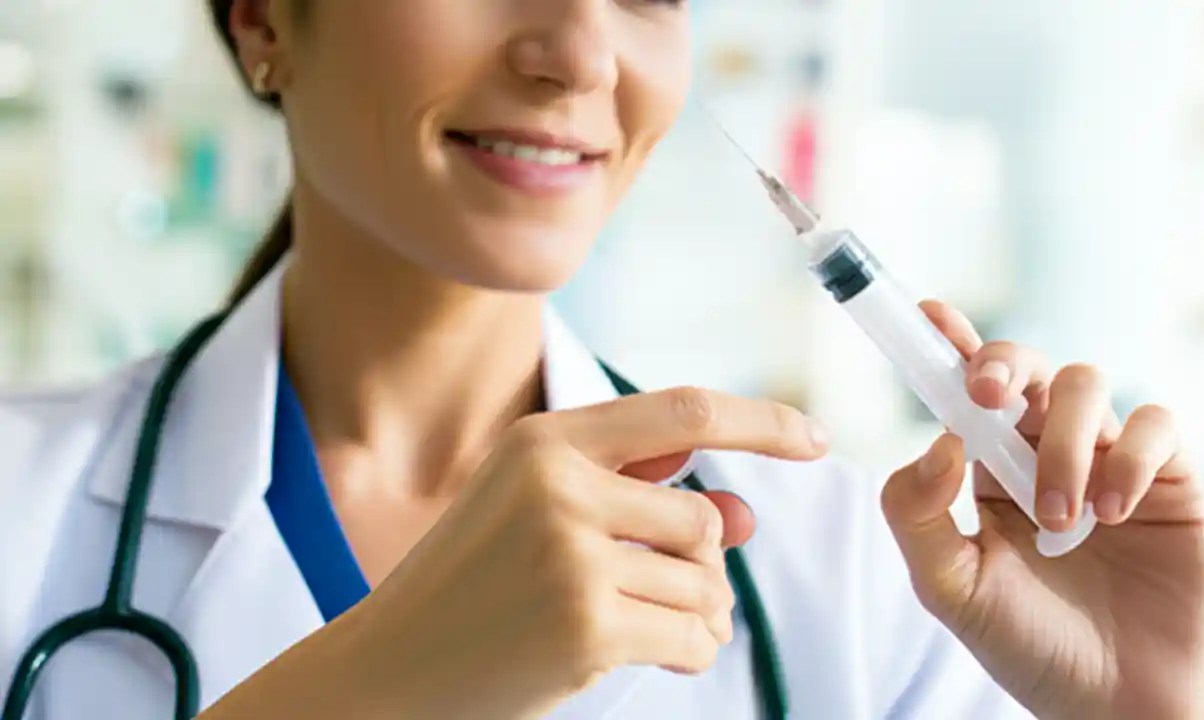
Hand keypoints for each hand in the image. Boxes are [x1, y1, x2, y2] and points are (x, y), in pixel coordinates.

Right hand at [357, 388, 826, 719]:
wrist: (386, 671)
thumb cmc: (469, 589)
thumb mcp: (538, 517)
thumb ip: (640, 502)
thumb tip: (747, 513)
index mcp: (543, 443)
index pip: (683, 410)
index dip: (760, 421)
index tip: (814, 438)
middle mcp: (558, 486)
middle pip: (704, 517)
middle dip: (702, 565)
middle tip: (660, 594)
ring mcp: (570, 556)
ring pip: (706, 582)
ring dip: (698, 616)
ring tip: (651, 630)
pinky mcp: (585, 626)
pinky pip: (694, 637)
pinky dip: (692, 655)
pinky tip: (656, 658)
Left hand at [880, 301, 1203, 719]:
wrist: (1109, 705)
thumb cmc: (1024, 644)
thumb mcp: (948, 586)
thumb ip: (917, 512)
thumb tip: (935, 439)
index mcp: (982, 468)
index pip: (963, 390)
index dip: (948, 345)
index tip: (927, 316)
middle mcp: (1040, 451)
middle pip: (1025, 367)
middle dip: (1003, 364)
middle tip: (987, 396)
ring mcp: (1104, 460)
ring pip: (1085, 386)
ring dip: (1063, 442)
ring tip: (1060, 517)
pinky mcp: (1167, 479)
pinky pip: (1154, 426)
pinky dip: (1129, 458)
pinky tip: (1113, 512)